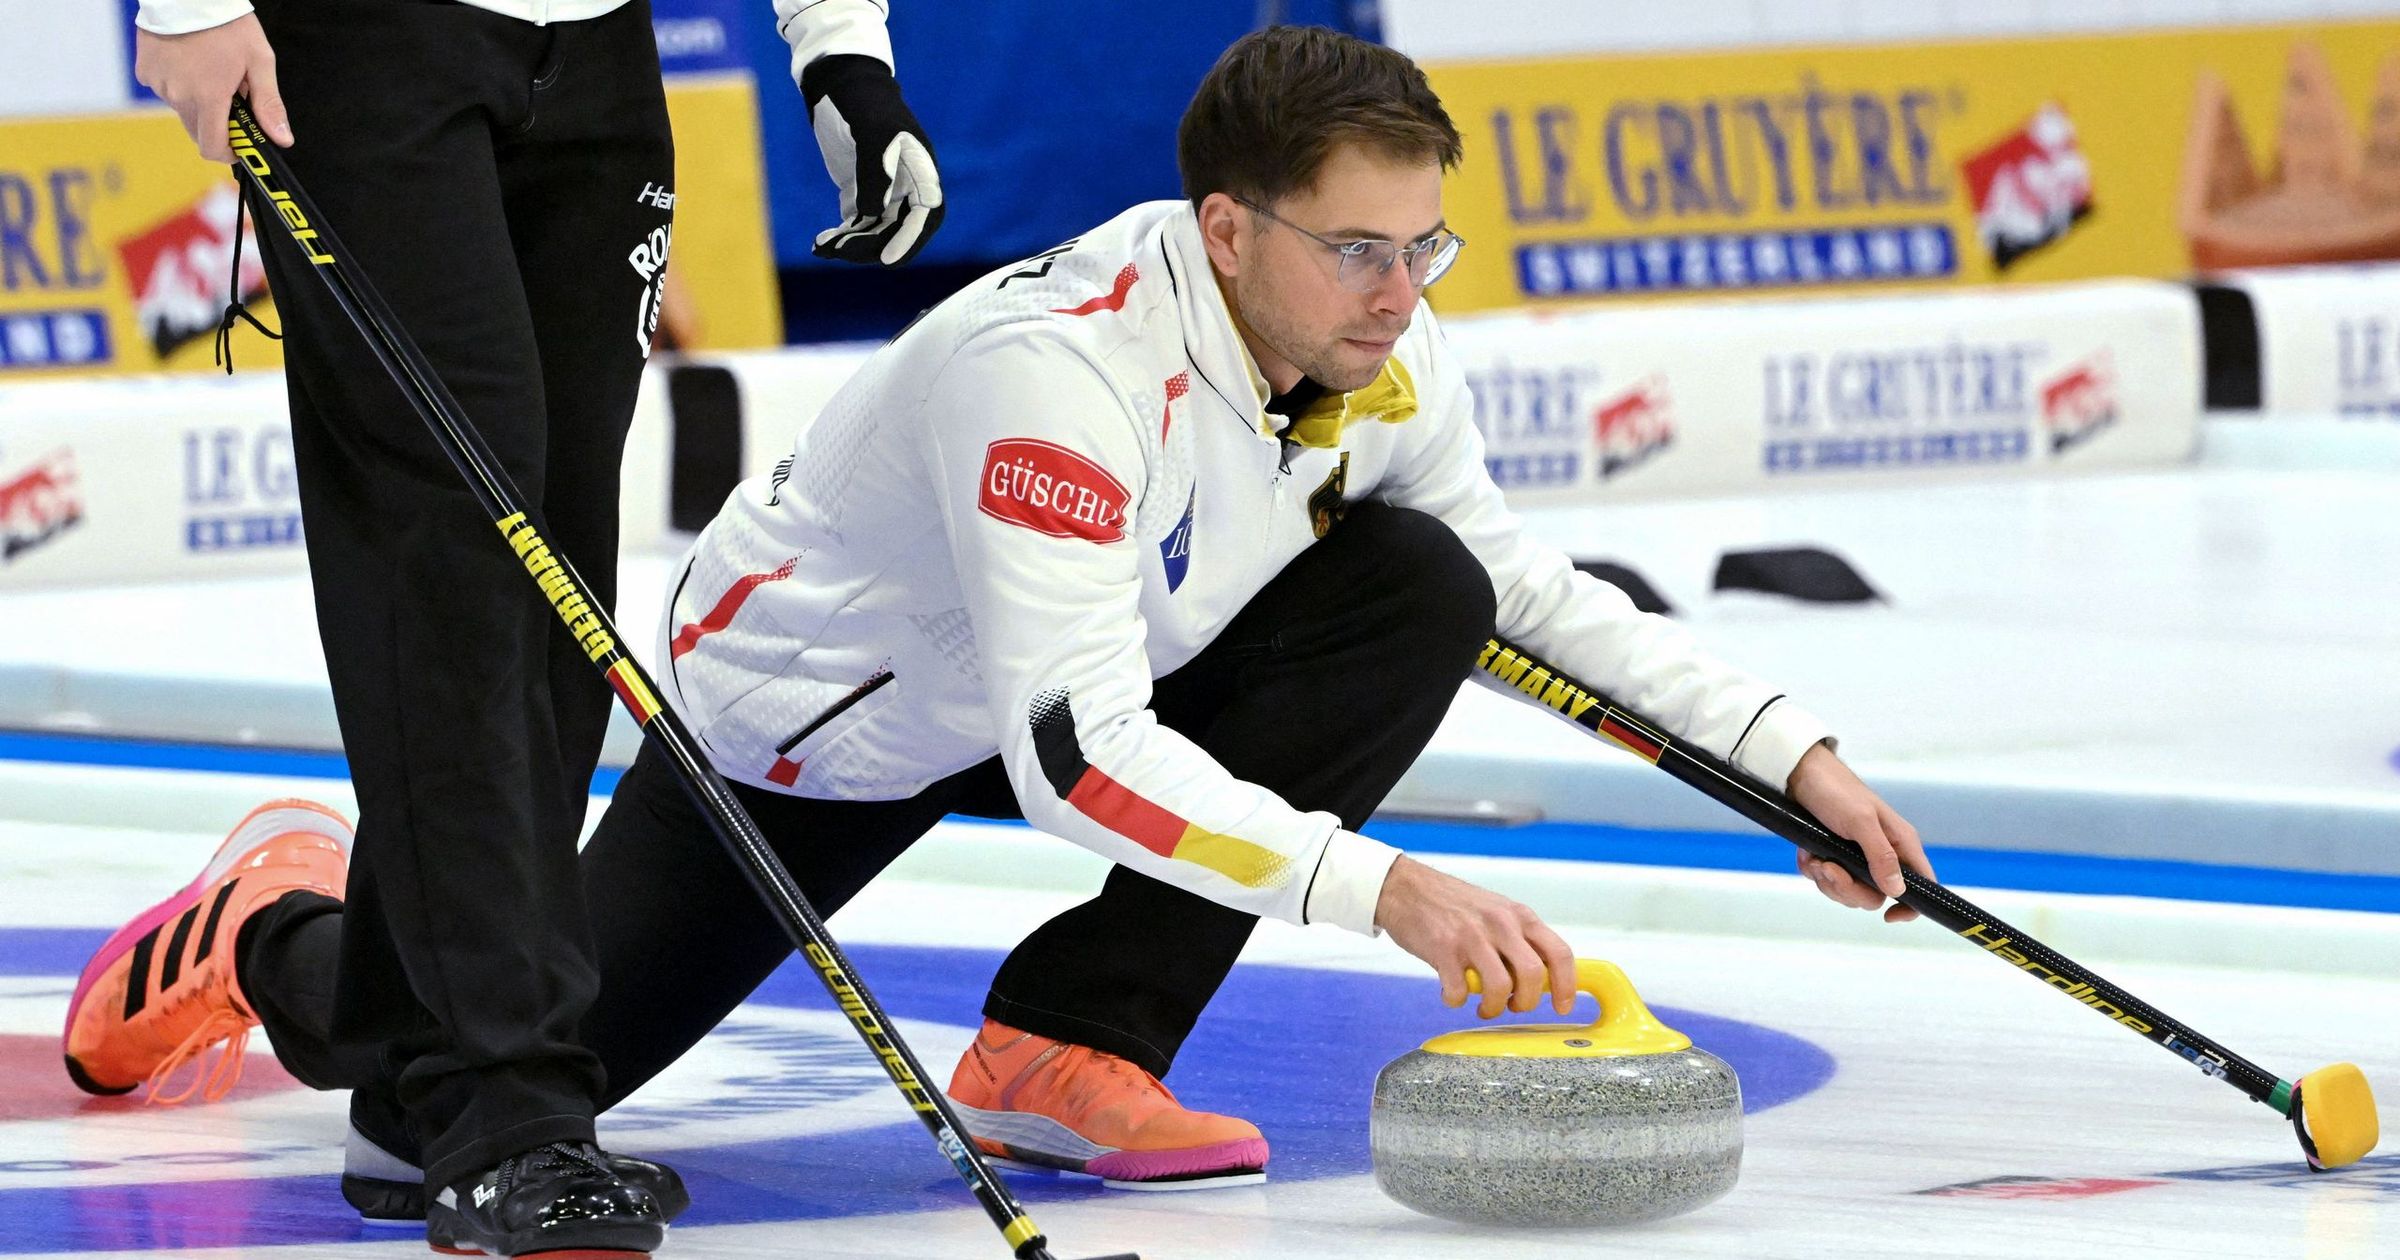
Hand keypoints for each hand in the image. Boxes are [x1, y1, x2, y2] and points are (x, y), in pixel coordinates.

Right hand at [135, 15, 292, 162]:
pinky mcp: (145, 72)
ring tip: (211, 72)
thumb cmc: (227, 23)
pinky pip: (166, 91)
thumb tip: (281, 139)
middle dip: (217, 126)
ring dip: (198, 103)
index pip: (212, 147)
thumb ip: (268, 105)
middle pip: (198, 132)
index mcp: (208, 97)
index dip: (228, 152)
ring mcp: (159, 85)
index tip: (240, 145)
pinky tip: (189, 63)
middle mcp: (179, 96)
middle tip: (232, 101)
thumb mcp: (259, 62)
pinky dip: (179, 85)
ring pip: (183, 110)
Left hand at [799, 54, 943, 265]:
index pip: (926, 215)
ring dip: (852, 245)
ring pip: (875, 233)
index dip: (910, 239)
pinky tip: (822, 244)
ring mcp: (885, 193)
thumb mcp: (870, 133)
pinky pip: (858, 225)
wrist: (840, 86)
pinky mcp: (863, 195)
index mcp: (920, 171)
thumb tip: (871, 215)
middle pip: (897, 230)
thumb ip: (875, 173)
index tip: (888, 260)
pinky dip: (842, 237)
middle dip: (871, 246)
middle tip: (840, 250)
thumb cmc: (862, 103)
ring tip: (823, 247)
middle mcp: (907, 188)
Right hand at [1374, 855, 1576, 1018]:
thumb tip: (1543, 979)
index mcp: (1519, 915)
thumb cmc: (1453, 904)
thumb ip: (1520, 940)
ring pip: (1500, 988)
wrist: (1406, 887)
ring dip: (1493, 1008)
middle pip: (1533, 976)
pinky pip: (1459, 992)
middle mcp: (1500, 924)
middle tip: (1512, 1006)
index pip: (1559, 953)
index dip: (1567, 986)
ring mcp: (1471, 936)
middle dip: (1526, 1003)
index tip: (1562, 1007)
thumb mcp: (1497, 911)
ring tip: (1483, 1007)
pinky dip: (1456, 1001)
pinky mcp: (1443, 949)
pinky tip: (1452, 993)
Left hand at [1786, 742, 1934, 922]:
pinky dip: (1814, 871)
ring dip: (1827, 880)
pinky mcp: (1833, 855)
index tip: (1889, 916)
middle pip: (1875, 896)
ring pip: (1848, 891)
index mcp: (1900, 844)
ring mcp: (1857, 857)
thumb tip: (1898, 891)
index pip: (1922, 885)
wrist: (1799, 773)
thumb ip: (1881, 855)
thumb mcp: (1860, 821)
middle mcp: (1882, 853)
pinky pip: (1827, 880)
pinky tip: (1807, 853)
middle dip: (1847, 889)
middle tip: (1828, 868)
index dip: (1911, 906)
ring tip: (1815, 858)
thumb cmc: (1836, 791)